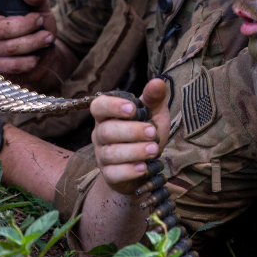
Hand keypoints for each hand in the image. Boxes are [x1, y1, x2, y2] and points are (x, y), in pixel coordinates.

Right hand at [0, 0, 56, 77]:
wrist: (47, 58)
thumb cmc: (40, 30)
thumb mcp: (42, 10)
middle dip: (24, 25)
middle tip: (39, 21)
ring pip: (6, 47)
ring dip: (31, 42)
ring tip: (44, 38)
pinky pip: (7, 65)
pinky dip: (26, 61)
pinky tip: (34, 57)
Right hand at [91, 78, 170, 194]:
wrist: (147, 165)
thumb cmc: (147, 134)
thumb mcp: (154, 114)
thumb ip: (154, 98)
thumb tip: (157, 82)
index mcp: (108, 115)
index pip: (99, 106)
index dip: (112, 106)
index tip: (133, 109)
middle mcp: (100, 134)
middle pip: (107, 131)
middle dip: (132, 131)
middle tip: (153, 133)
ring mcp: (102, 155)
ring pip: (111, 153)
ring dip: (134, 151)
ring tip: (154, 150)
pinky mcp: (109, 175)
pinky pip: (113, 173)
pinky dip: (130, 170)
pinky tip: (144, 167)